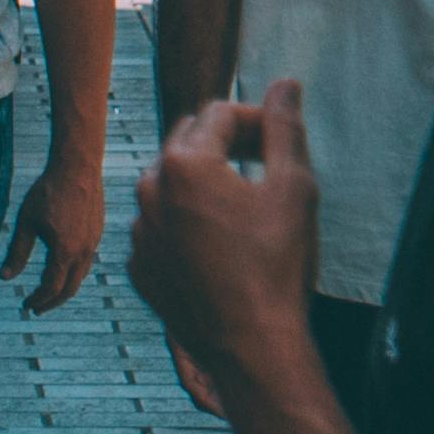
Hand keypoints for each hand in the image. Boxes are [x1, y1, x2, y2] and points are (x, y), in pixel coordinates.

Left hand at [10, 135, 105, 312]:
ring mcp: (94, 243)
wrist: (78, 165)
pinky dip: (73, 273)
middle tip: (36, 308)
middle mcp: (83, 251)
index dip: (37, 300)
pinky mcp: (97, 233)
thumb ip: (16, 252)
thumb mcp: (26, 221)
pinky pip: (87, 262)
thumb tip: (4, 278)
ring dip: (64, 289)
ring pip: (80, 277)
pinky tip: (62, 268)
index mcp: (65, 251)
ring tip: (48, 292)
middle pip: (69, 289)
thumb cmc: (48, 190)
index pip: (51, 288)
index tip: (25, 305)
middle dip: (51, 302)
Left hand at [131, 87, 315, 397]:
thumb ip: (285, 128)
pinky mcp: (139, 267)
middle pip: (189, 142)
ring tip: (243, 207)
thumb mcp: (294, 189)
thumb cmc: (276, 268)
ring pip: (169, 185)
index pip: (220, 113)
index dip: (257, 121)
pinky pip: (159, 228)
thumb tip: (285, 84)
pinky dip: (183, 225)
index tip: (282, 143)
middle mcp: (149, 190)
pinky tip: (219, 246)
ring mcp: (139, 232)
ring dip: (202, 184)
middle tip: (265, 167)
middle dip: (226, 145)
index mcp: (184, 164)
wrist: (253, 349)